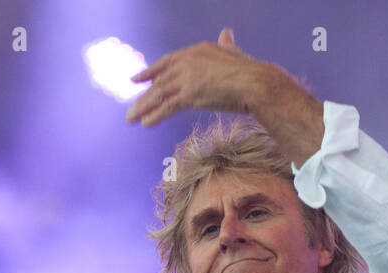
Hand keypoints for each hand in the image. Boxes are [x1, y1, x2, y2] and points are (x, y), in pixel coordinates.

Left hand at [125, 28, 270, 126]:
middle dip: (144, 96)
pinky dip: (155, 115)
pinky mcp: (189, 94)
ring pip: (160, 94)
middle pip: (160, 80)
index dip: (151, 72)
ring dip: (143, 107)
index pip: (167, 62)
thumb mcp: (234, 53)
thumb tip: (226, 33)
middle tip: (131, 109)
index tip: (137, 80)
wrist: (256, 83)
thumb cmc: (251, 72)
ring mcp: (187, 78)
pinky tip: (145, 124)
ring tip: (130, 119)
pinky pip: (167, 107)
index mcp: (197, 50)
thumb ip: (226, 45)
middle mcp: (188, 61)